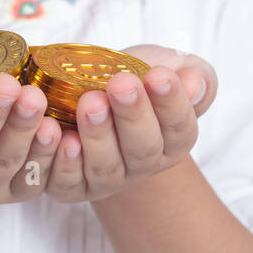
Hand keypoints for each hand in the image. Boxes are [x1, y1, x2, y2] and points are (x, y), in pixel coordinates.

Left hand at [38, 45, 216, 204]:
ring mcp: (108, 179)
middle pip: (143, 150)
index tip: (159, 75)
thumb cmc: (136, 78)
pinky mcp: (72, 186)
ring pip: (105, 167)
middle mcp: (143, 166)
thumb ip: (191, 74)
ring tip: (90, 103)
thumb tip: (194, 84)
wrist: (92, 94)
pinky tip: (58, 133)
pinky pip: (67, 182)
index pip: (179, 127)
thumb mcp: (168, 67)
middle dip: (133, 116)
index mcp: (173, 140)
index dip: (171, 103)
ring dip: (97, 135)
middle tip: (121, 84)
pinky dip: (62, 162)